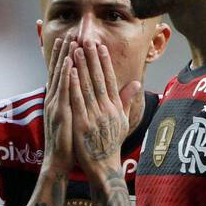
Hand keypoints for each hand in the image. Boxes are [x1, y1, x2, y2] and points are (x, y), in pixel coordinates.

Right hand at [42, 37, 74, 170]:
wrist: (59, 161)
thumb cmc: (68, 142)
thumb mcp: (71, 119)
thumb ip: (73, 104)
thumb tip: (76, 94)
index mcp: (58, 100)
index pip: (60, 75)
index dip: (63, 58)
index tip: (69, 41)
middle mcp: (54, 99)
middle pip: (58, 71)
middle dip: (63, 53)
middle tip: (68, 34)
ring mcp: (55, 105)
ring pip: (60, 77)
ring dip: (64, 58)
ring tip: (69, 42)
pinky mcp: (59, 113)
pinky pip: (63, 91)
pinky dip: (65, 76)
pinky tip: (69, 64)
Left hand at [69, 41, 142, 178]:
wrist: (104, 166)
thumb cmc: (111, 144)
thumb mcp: (123, 121)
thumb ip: (126, 101)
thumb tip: (136, 83)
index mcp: (115, 107)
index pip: (110, 79)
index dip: (105, 62)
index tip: (101, 46)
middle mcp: (106, 109)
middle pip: (98, 79)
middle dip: (92, 58)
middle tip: (87, 39)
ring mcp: (95, 116)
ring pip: (87, 86)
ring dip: (82, 66)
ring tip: (76, 49)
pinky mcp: (83, 124)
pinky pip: (77, 101)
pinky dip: (74, 85)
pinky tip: (70, 71)